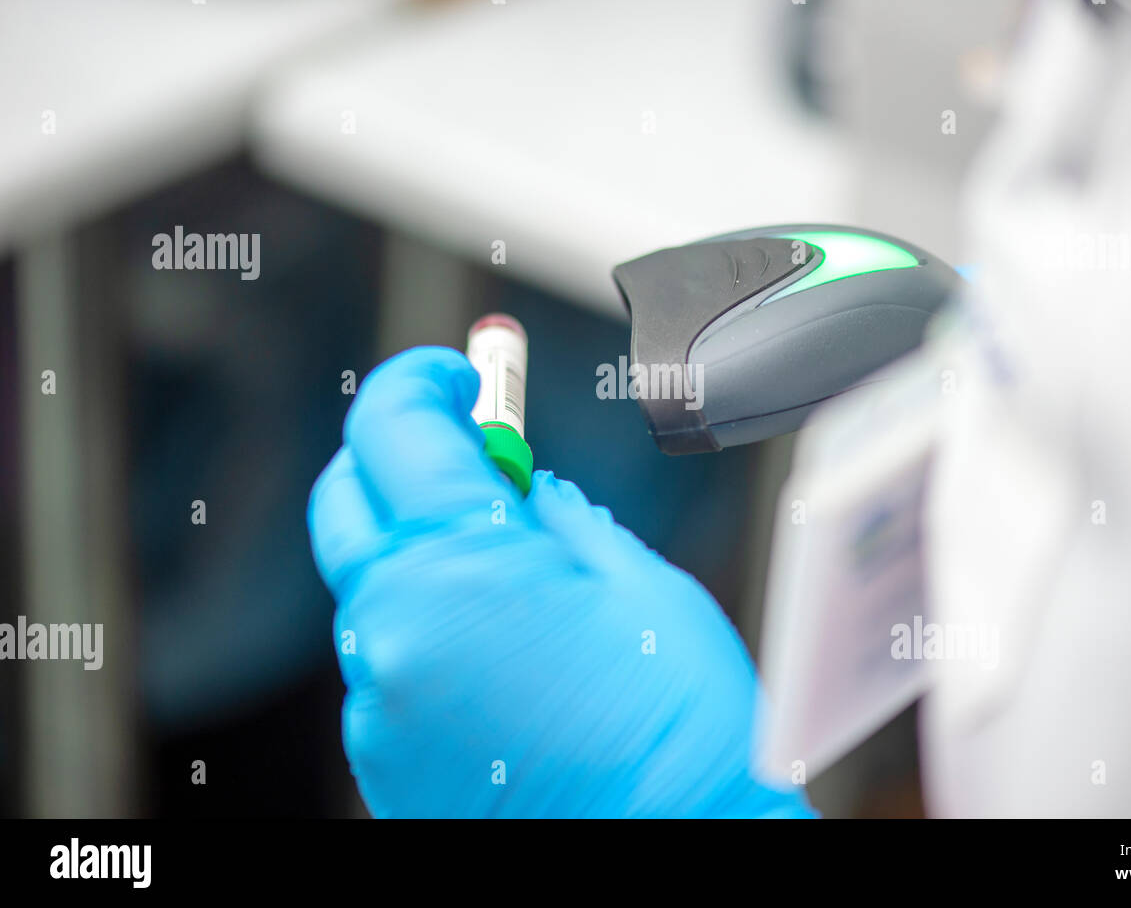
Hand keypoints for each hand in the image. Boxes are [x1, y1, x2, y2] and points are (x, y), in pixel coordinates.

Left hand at [307, 347, 814, 816]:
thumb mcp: (636, 583)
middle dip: (399, 457)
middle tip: (468, 452)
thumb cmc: (679, 733)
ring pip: (370, 587)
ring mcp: (382, 706)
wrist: (675, 857)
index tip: (460, 376)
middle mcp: (394, 634)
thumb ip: (559, 518)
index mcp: (458, 568)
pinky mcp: (386, 762)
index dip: (425, 381)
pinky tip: (504, 654)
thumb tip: (523, 486)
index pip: (391, 428)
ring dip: (418, 551)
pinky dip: (427, 632)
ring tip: (513, 575)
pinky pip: (387, 663)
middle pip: (347, 501)